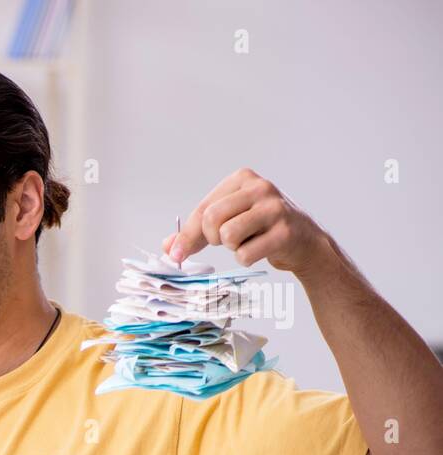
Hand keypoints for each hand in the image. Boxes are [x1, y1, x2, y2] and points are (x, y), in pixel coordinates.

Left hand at [163, 167, 330, 276]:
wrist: (303, 242)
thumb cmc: (261, 229)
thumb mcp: (228, 221)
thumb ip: (197, 232)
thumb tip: (168, 247)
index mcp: (242, 179)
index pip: (203, 209)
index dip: (187, 236)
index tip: (176, 255)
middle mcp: (260, 187)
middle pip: (211, 220)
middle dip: (213, 239)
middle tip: (228, 240)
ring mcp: (274, 208)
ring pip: (228, 236)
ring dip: (233, 248)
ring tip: (248, 241)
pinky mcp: (285, 231)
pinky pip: (245, 254)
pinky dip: (247, 259)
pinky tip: (261, 249)